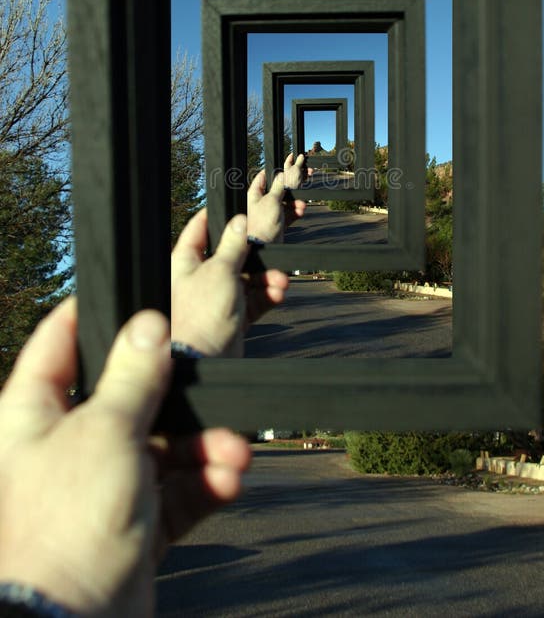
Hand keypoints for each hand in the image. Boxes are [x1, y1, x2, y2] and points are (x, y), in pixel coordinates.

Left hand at [0, 298, 250, 617]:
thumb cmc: (66, 525)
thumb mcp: (105, 431)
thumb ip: (132, 374)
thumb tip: (147, 323)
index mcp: (35, 412)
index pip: (60, 342)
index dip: (94, 314)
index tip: (133, 292)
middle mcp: (67, 442)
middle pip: (131, 396)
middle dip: (182, 398)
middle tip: (211, 388)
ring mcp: (101, 482)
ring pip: (163, 444)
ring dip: (205, 446)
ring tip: (234, 453)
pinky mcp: (132, 519)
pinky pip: (176, 488)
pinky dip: (204, 482)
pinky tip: (228, 479)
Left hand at [171, 210, 288, 354]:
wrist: (202, 362)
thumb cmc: (201, 314)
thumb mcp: (220, 270)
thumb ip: (232, 244)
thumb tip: (239, 220)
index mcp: (187, 260)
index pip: (201, 228)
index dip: (218, 215)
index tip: (236, 204)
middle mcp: (201, 276)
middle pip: (232, 253)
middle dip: (256, 253)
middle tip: (274, 245)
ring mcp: (217, 297)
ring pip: (248, 277)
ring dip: (267, 277)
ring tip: (281, 281)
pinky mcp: (232, 316)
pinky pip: (253, 299)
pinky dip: (267, 295)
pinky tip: (278, 293)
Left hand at [247, 154, 307, 243]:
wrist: (264, 248)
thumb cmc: (262, 224)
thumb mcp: (272, 200)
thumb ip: (279, 186)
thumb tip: (283, 173)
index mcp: (257, 193)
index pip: (267, 175)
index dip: (279, 168)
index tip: (291, 160)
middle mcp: (264, 201)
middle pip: (280, 187)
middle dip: (293, 183)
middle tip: (305, 172)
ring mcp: (272, 212)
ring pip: (288, 200)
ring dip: (297, 200)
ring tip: (302, 203)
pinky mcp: (279, 222)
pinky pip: (290, 213)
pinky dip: (296, 211)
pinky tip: (301, 210)